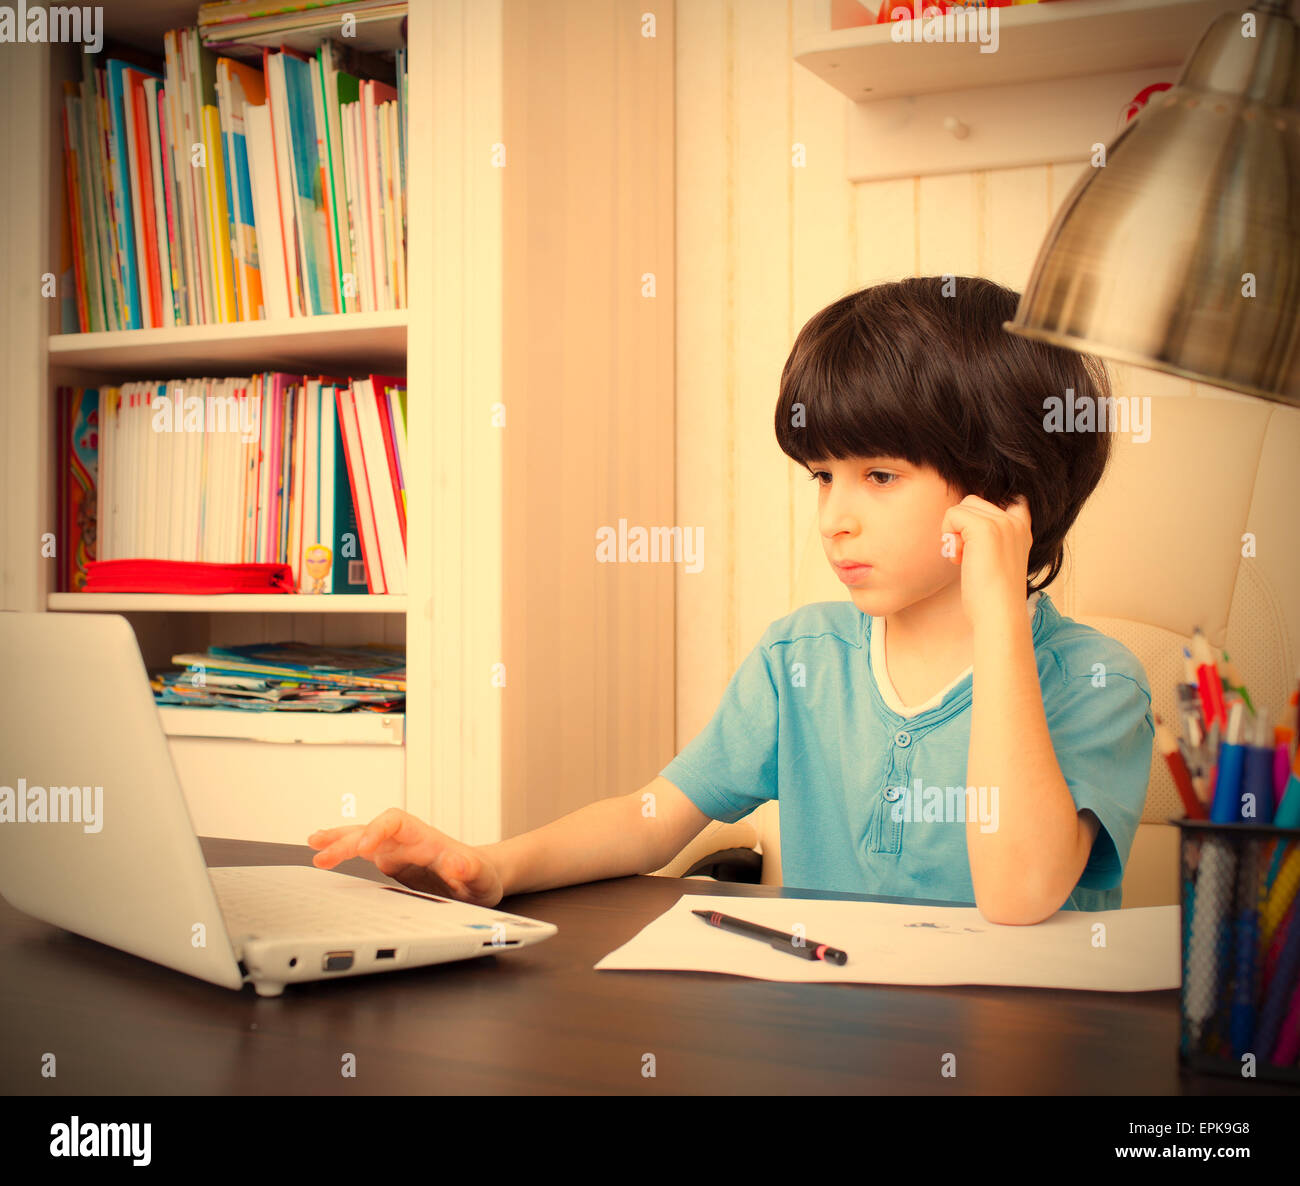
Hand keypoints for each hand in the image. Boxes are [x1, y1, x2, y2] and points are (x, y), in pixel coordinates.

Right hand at [308, 808, 503, 908]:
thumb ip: (471, 869)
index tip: (363, 849)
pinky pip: (362, 851)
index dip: (377, 831)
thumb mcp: (483, 877)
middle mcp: (408, 841)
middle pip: (371, 830)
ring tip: (314, 844)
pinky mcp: (392, 863)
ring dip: (338, 840)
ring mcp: (398, 851)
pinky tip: (325, 851)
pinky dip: (343, 851)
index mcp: (427, 839)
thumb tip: (457, 861)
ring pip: (362, 837)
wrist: (482, 878)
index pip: (396, 822)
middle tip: (322, 855)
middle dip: (346, 840)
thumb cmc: (483, 876)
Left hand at [939, 494, 1032, 629]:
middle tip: (967, 556)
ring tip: (963, 558)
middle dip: (962, 527)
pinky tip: (958, 558)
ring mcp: (1002, 523)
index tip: (977, 542)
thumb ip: (990, 537)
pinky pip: (952, 514)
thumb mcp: (998, 558)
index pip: (1006, 497)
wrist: (999, 614)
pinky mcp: (984, 529)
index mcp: (1023, 528)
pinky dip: (948, 536)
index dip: (980, 515)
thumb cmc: (992, 595)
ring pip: (962, 507)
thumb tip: (961, 521)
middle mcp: (1016, 521)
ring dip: (954, 532)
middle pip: (973, 502)